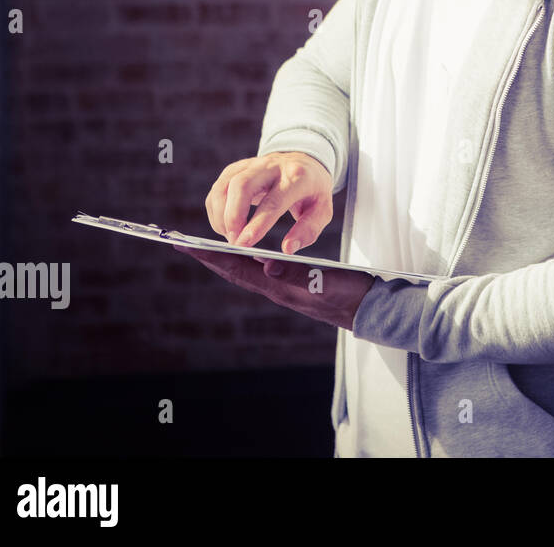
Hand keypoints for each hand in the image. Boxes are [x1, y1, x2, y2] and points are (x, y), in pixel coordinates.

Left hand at [174, 245, 373, 329]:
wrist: (369, 310)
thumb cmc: (350, 294)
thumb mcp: (325, 280)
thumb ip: (297, 274)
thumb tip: (267, 264)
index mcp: (280, 287)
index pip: (237, 268)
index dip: (211, 256)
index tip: (186, 245)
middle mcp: (277, 290)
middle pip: (234, 272)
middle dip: (209, 258)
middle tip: (184, 245)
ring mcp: (284, 290)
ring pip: (245, 273)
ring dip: (224, 260)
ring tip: (207, 249)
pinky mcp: (293, 287)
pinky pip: (259, 273)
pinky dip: (245, 262)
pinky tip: (245, 257)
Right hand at [205, 151, 332, 253]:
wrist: (306, 162)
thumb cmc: (313, 192)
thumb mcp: (322, 211)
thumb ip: (307, 230)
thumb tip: (288, 249)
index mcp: (297, 177)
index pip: (273, 201)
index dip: (257, 224)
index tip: (243, 244)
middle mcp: (271, 166)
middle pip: (241, 185)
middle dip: (232, 217)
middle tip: (234, 242)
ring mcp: (251, 165)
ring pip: (224, 185)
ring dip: (220, 214)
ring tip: (229, 236)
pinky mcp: (237, 168)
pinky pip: (218, 188)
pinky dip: (215, 210)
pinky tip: (225, 226)